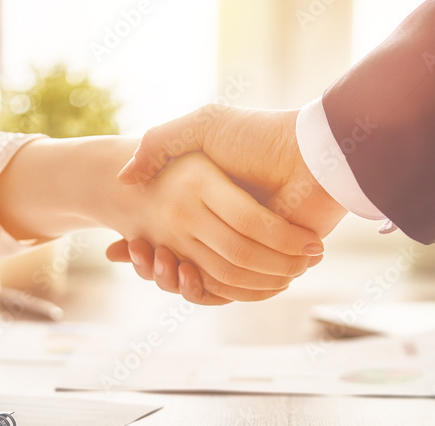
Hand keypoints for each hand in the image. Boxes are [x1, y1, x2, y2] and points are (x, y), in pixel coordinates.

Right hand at [112, 106, 346, 302]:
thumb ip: (160, 142)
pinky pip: (232, 289)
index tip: (120, 247)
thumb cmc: (261, 137)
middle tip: (138, 255)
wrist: (315, 156)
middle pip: (180, 261)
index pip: (167, 231)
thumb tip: (124, 178)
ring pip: (202, 279)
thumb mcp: (204, 127)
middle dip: (154, 265)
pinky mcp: (269, 265)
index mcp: (211, 200)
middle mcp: (228, 226)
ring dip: (175, 280)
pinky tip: (184, 275)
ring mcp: (248, 247)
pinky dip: (207, 290)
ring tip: (159, 265)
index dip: (141, 243)